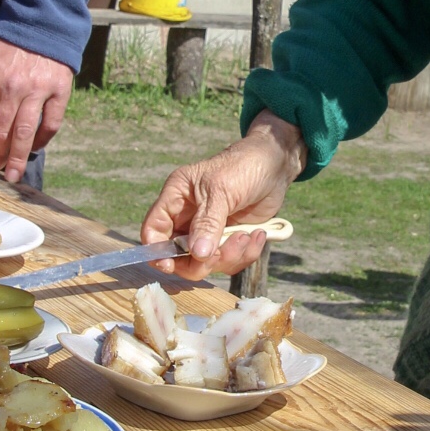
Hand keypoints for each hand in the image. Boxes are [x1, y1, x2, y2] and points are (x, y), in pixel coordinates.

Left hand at [0, 37, 72, 183]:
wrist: (40, 24)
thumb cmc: (7, 46)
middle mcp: (12, 87)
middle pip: (1, 131)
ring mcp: (38, 90)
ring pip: (25, 133)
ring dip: (17, 157)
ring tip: (13, 174)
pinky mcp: (59, 91)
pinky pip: (51, 123)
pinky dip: (43, 139)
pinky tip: (35, 147)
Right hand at [140, 112, 305, 279]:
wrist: (276, 165)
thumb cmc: (244, 167)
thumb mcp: (222, 191)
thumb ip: (207, 223)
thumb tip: (197, 254)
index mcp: (176, 198)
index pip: (153, 230)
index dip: (157, 250)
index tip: (170, 264)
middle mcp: (188, 217)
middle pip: (179, 256)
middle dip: (201, 260)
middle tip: (221, 253)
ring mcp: (209, 231)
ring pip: (206, 263)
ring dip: (228, 256)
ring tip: (246, 237)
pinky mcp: (229, 239)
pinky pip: (229, 261)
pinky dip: (245, 254)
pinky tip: (257, 235)